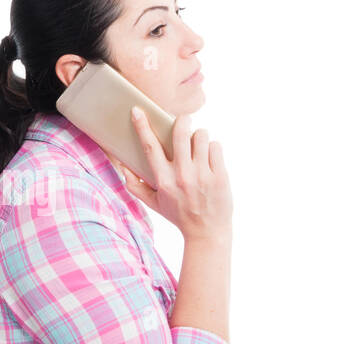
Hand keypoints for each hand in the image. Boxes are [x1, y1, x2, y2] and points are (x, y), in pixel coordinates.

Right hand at [113, 107, 231, 242]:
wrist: (207, 233)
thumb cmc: (179, 215)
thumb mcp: (153, 204)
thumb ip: (135, 186)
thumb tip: (123, 168)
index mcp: (163, 181)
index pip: (150, 148)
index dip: (142, 126)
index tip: (137, 111)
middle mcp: (182, 176)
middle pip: (181, 134)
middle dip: (182, 121)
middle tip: (183, 121)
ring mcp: (203, 176)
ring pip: (201, 136)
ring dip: (199, 136)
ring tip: (198, 145)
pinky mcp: (220, 176)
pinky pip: (216, 147)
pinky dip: (212, 148)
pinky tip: (209, 158)